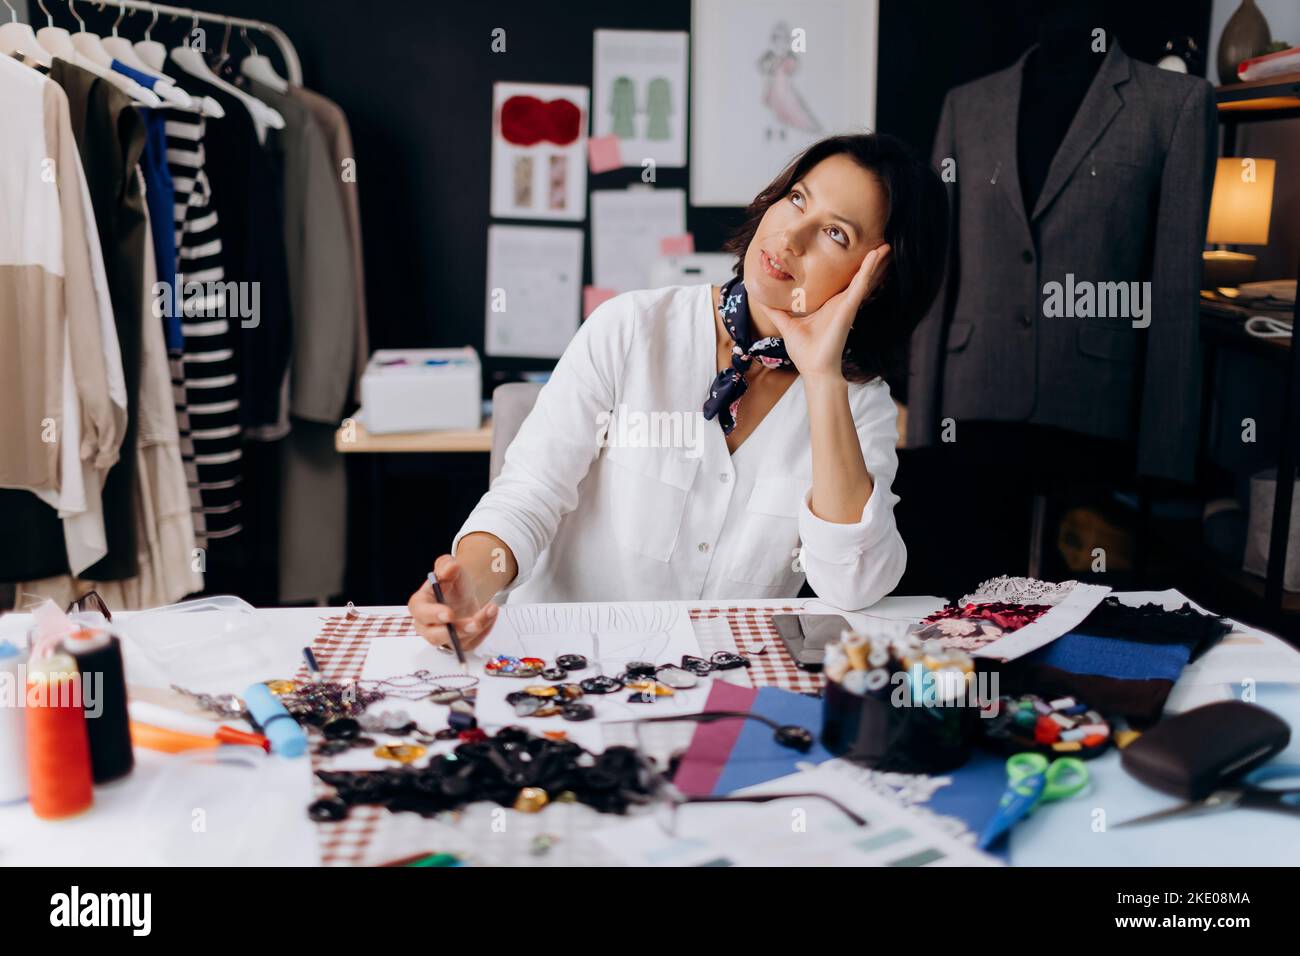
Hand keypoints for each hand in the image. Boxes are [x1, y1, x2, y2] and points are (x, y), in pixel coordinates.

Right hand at [407, 553, 498, 650]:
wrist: (465, 591)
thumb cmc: (451, 582)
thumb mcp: (449, 566)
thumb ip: (446, 565)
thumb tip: (449, 568)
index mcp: (420, 604)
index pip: (420, 613)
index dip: (433, 615)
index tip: (448, 614)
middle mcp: (427, 625)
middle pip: (434, 636)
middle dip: (455, 631)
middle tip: (474, 623)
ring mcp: (443, 637)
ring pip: (456, 642)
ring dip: (475, 629)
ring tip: (490, 610)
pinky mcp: (459, 643)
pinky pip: (472, 642)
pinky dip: (485, 630)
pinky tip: (490, 614)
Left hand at [769, 243, 890, 380]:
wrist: (814, 369)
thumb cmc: (805, 350)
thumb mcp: (787, 324)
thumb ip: (776, 311)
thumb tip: (759, 299)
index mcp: (829, 303)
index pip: (842, 280)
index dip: (850, 265)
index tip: (854, 248)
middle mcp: (841, 302)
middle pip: (858, 276)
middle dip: (869, 261)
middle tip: (881, 243)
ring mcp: (847, 304)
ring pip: (864, 278)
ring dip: (875, 261)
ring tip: (886, 245)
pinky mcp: (849, 307)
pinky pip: (861, 285)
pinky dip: (869, 269)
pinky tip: (876, 256)